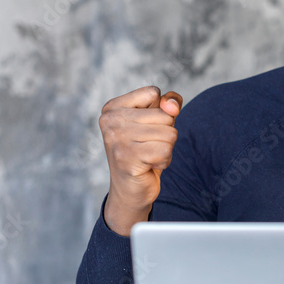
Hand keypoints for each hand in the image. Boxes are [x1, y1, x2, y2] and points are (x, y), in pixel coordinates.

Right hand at [99, 86, 182, 235]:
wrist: (131, 189)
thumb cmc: (145, 151)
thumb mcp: (157, 121)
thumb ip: (169, 103)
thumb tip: (172, 106)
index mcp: (113, 107)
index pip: (153, 93)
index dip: (160, 112)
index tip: (145, 129)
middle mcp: (110, 120)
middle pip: (165, 115)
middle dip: (165, 134)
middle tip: (148, 147)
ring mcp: (116, 139)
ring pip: (169, 134)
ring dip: (166, 149)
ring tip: (149, 156)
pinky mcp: (127, 158)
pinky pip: (166, 150)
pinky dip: (165, 161)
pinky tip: (149, 166)